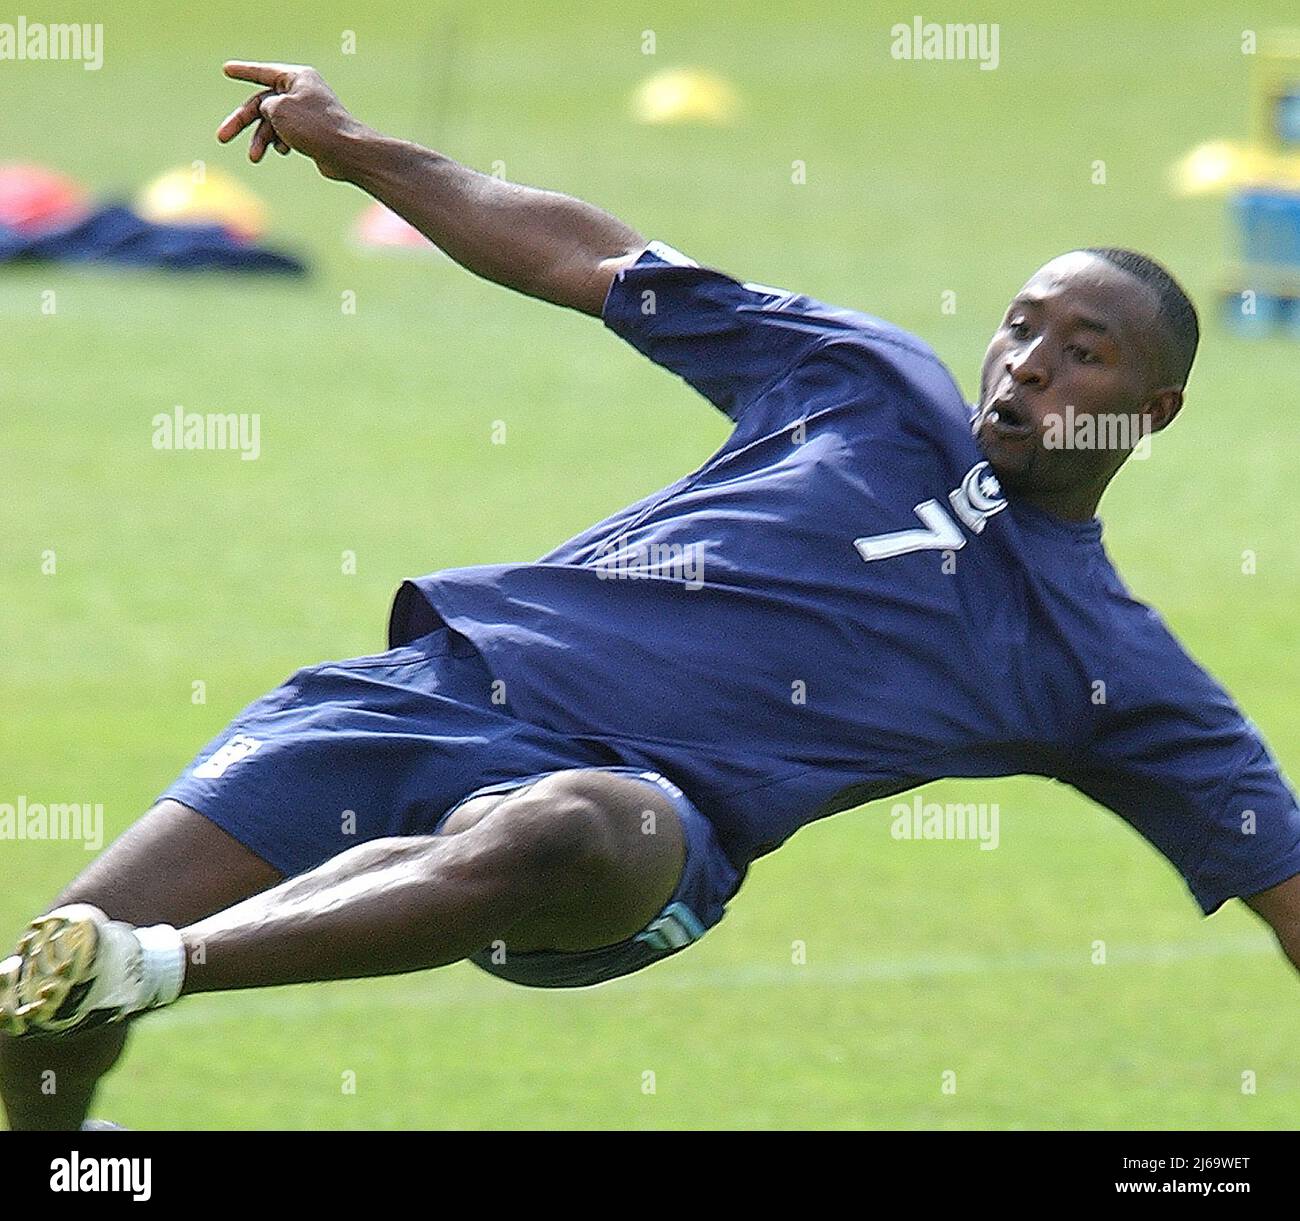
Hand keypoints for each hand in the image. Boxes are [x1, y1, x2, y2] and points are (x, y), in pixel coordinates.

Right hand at [217, 61, 365, 178]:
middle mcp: (302, 92)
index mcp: (296, 77)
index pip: (263, 72)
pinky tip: (284, 151)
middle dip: (242, 122)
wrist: (346, 153)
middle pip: (262, 104)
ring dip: (261, 140)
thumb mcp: (278, 109)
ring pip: (272, 123)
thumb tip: (266, 112)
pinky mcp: (311, 132)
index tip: (226, 70)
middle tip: (221, 137)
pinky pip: (286, 134)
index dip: (243, 71)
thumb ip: (264, 105)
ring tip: (255, 158)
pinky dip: (279, 143)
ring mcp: (306, 112)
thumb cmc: (314, 126)